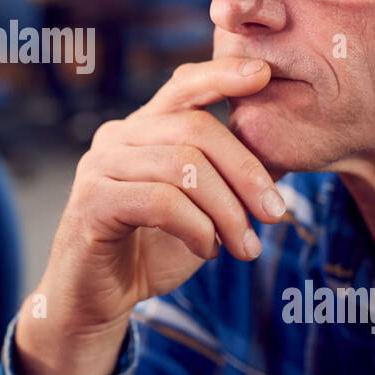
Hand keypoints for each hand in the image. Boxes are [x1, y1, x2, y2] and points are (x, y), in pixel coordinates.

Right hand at [16, 56, 283, 374]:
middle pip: (194, 128)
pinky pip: (160, 201)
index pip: (183, 86)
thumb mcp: (200, 208)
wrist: (96, 300)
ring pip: (181, 166)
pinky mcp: (93, 203)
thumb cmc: (149, 249)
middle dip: (246, 171)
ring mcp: (99, 166)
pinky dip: (197, 228)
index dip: (222, 75)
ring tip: (246, 246)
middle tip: (277, 214)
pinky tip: (208, 251)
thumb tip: (281, 153)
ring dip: (227, 211)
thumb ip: (228, 177)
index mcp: (141, 129)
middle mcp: (116, 137)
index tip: (264, 74)